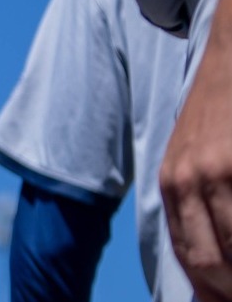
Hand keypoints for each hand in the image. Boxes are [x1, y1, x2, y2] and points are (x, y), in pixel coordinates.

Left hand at [162, 21, 231, 301]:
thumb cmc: (221, 114)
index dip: (213, 290)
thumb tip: (210, 273)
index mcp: (172, 184)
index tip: (225, 297)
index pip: (189, 257)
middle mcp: (188, 180)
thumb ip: (197, 207)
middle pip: (212, 261)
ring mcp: (219, 171)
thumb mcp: (194, 157)